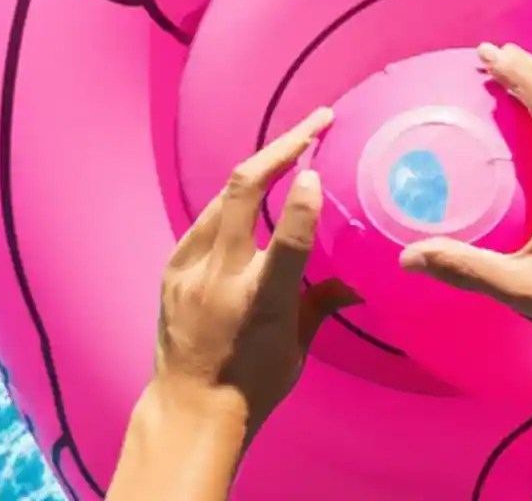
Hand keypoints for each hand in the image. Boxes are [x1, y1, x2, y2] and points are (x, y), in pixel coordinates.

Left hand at [153, 107, 359, 436]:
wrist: (189, 409)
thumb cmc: (256, 383)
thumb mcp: (299, 346)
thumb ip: (324, 301)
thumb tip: (360, 280)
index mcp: (261, 301)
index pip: (285, 241)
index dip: (304, 200)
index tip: (318, 166)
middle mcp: (220, 278)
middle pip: (242, 193)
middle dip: (281, 147)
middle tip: (317, 121)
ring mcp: (188, 271)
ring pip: (222, 199)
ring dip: (258, 170)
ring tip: (290, 149)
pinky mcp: (170, 270)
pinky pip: (204, 222)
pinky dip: (231, 205)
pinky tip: (249, 198)